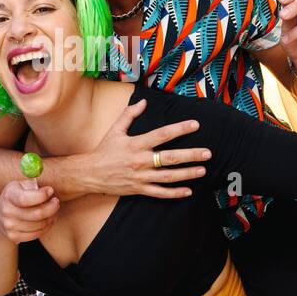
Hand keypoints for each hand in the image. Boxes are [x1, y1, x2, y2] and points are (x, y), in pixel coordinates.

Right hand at [0, 179, 58, 243]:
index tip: (51, 191)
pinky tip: (47, 220)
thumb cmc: (16, 197)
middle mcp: (6, 211)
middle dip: (52, 208)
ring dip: (51, 217)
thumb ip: (33, 186)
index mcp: (8, 195)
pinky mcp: (13, 236)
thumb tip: (48, 191)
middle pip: (36, 214)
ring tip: (52, 210)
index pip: (25, 199)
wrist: (0, 215)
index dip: (41, 196)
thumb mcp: (21, 186)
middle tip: (56, 202)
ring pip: (39, 225)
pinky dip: (46, 227)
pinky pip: (36, 234)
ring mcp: (9, 225)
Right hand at [81, 97, 209, 198]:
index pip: (162, 134)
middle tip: (207, 153)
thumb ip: (129, 115)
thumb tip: (143, 102)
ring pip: (168, 176)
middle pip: (170, 158)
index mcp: (136, 144)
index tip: (195, 125)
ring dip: (186, 174)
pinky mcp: (138, 189)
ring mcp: (140, 176)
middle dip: (190, 155)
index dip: (180, 129)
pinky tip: (187, 191)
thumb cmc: (103, 151)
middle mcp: (140, 160)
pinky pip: (159, 193)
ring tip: (202, 170)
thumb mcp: (115, 130)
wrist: (89, 174)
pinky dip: (174, 193)